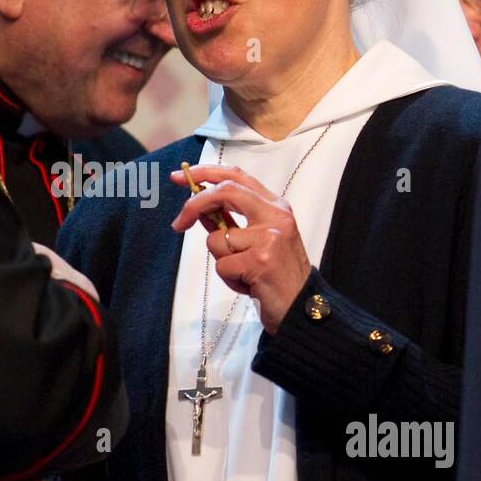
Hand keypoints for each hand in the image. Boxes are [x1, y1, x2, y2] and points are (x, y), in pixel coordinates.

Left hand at [169, 164, 311, 333]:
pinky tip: (249, 284)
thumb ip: (229, 221)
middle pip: (225, 192)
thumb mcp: (256, 241)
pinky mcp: (261, 261)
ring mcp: (269, 238)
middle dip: (194, 205)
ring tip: (244, 273)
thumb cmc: (276, 275)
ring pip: (217, 238)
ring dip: (222, 260)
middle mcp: (275, 216)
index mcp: (275, 207)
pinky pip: (223, 265)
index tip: (179, 177)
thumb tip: (198, 207)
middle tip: (179, 223)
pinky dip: (229, 278)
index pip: (236, 176)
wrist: (301, 307)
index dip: (205, 173)